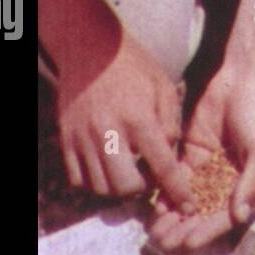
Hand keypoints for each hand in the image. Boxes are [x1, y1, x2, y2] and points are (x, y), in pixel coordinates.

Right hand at [56, 29, 193, 206]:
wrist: (89, 47)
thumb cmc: (133, 66)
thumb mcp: (164, 87)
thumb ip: (171, 125)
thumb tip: (170, 157)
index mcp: (138, 119)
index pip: (162, 167)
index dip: (178, 192)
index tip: (189, 208)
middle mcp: (107, 132)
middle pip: (126, 186)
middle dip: (143, 190)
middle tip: (149, 176)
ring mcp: (82, 138)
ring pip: (101, 188)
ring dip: (119, 188)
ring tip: (129, 171)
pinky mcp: (65, 139)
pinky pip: (78, 179)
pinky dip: (95, 182)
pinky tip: (108, 168)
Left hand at [150, 65, 254, 249]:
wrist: (247, 77)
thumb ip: (251, 183)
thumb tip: (239, 216)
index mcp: (254, 186)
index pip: (229, 215)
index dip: (209, 230)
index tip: (189, 242)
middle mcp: (232, 182)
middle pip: (207, 212)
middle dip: (186, 228)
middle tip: (165, 243)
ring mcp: (212, 169)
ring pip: (190, 199)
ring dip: (174, 217)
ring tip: (156, 232)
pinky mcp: (194, 153)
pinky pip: (178, 178)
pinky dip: (167, 193)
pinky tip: (154, 207)